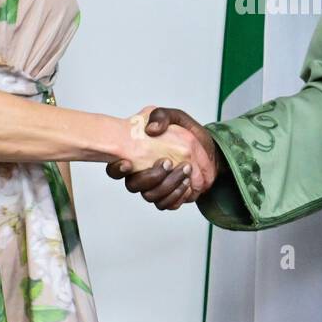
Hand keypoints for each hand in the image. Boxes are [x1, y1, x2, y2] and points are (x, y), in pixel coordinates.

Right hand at [106, 107, 220, 210]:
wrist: (207, 150)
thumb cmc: (186, 134)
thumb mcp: (175, 118)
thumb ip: (161, 116)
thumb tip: (151, 129)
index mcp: (135, 156)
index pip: (114, 168)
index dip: (117, 169)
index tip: (129, 163)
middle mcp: (140, 175)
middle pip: (133, 186)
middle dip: (151, 176)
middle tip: (169, 162)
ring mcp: (153, 188)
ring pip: (150, 197)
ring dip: (167, 186)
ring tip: (185, 171)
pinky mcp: (167, 198)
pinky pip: (166, 205)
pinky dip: (177, 196)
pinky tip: (187, 184)